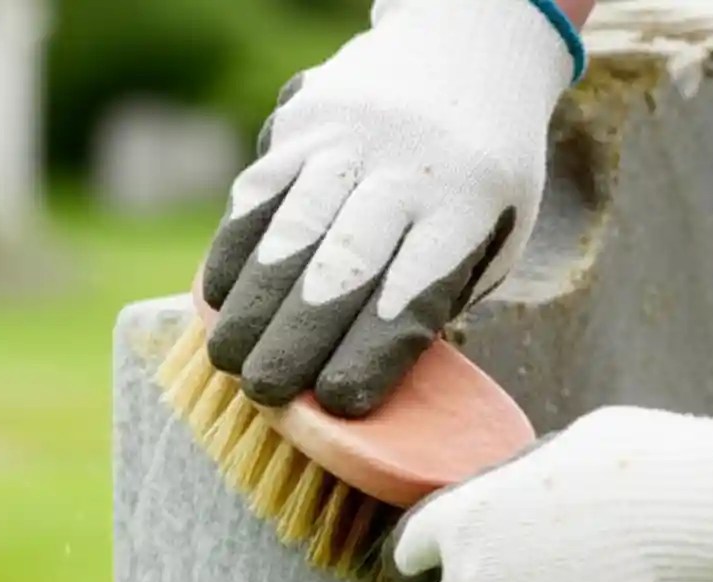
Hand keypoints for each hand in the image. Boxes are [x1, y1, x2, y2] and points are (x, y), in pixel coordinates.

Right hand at [200, 0, 575, 416]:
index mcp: (468, 204)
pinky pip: (260, 190)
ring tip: (229, 359)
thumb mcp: (496, 229)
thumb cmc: (484, 173)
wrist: (468, 48)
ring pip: (292, 227)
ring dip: (254, 302)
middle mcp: (407, 167)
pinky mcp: (306, 119)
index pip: (414, 291)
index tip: (340, 402)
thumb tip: (365, 361)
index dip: (373, 352)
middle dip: (300, 337)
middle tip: (265, 394)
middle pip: (344, 262)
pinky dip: (234, 248)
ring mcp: (351, 137)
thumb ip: (440, 290)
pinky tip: (216, 297)